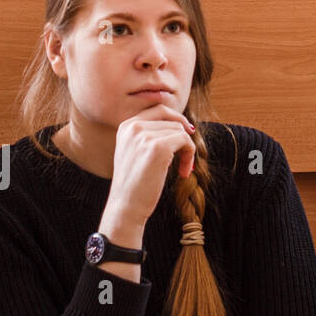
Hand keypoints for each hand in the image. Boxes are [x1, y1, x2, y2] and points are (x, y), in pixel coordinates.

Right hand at [106, 104, 196, 230]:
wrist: (126, 206)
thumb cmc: (135, 183)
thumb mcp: (136, 152)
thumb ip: (150, 134)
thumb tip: (182, 123)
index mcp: (126, 126)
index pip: (158, 109)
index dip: (176, 117)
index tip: (187, 131)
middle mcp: (133, 127)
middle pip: (172, 119)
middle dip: (184, 134)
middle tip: (188, 150)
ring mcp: (144, 136)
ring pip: (180, 131)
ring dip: (187, 150)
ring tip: (182, 169)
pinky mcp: (158, 147)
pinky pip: (185, 141)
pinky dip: (190, 156)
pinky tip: (183, 172)